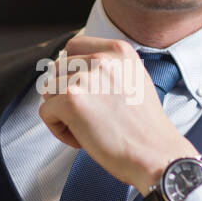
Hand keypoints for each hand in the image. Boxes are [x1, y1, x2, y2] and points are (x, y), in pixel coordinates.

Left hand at [37, 36, 197, 193]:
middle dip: (64, 93)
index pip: (73, 46)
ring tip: (85, 128)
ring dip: (61, 112)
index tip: (79, 88)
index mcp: (119, 50)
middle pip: (57, 69)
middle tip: (86, 116)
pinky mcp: (71, 100)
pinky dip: (58, 129)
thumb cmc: (145, 127)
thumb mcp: (135, 79)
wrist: (155, 154)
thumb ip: (108, 68)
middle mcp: (102, 58)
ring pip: (49, 90)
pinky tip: (81, 139)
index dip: (70, 69)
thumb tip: (74, 69)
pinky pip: (46, 112)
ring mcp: (85, 78)